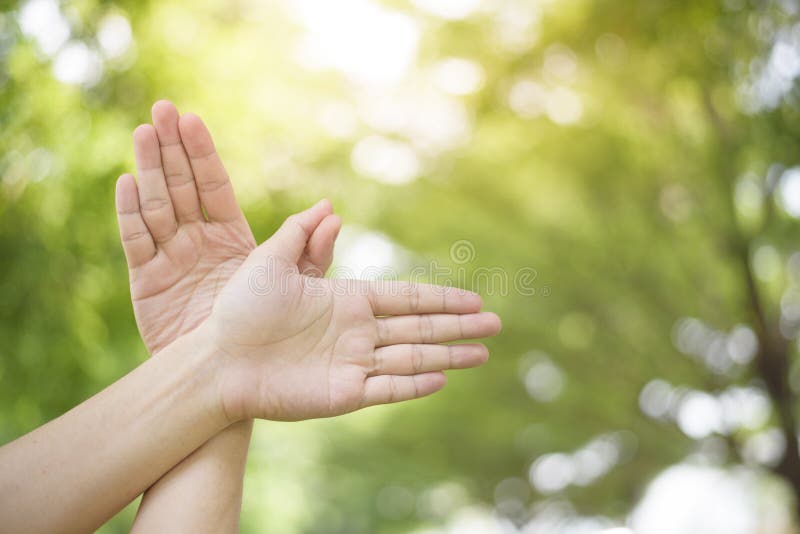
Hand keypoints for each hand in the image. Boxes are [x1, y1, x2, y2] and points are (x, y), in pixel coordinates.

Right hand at [115, 101, 340, 353]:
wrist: (232, 373)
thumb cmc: (265, 330)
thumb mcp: (293, 287)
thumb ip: (311, 250)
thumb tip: (332, 210)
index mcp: (230, 236)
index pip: (214, 185)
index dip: (202, 153)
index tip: (192, 118)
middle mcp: (198, 240)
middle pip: (182, 186)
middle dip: (171, 149)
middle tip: (161, 110)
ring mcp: (171, 258)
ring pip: (158, 205)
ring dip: (150, 170)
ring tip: (144, 132)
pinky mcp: (147, 281)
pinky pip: (136, 242)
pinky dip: (131, 213)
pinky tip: (127, 182)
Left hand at [209, 203, 501, 421]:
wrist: (215, 361)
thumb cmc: (238, 310)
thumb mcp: (269, 261)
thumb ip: (301, 234)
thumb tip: (328, 206)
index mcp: (347, 301)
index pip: (407, 298)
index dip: (442, 298)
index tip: (474, 299)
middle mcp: (357, 333)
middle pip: (420, 328)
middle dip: (458, 326)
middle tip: (496, 325)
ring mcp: (353, 365)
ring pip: (412, 359)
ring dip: (448, 356)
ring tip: (482, 354)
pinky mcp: (342, 395)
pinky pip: (386, 389)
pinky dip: (413, 386)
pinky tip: (441, 380)